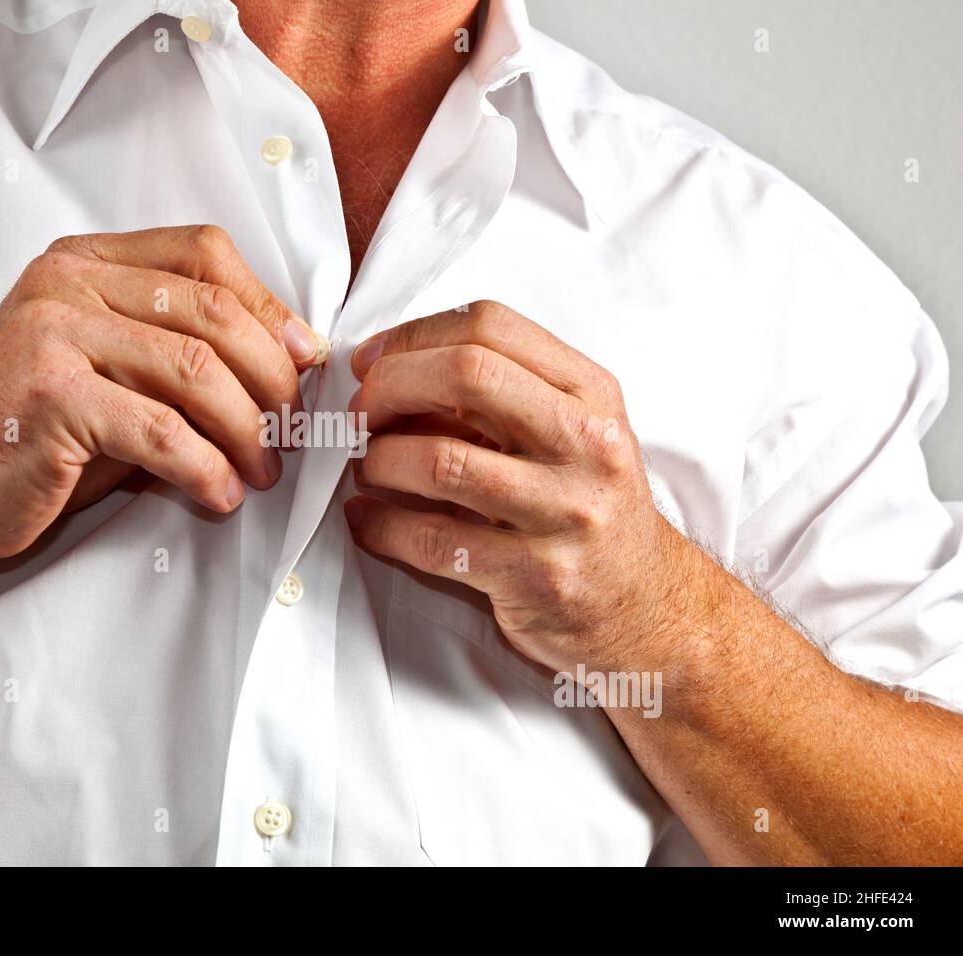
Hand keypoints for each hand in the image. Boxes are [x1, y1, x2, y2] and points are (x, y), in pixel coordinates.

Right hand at [0, 225, 323, 565]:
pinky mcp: (50, 394)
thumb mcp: (108, 376)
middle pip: (213, 311)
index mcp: (85, 262)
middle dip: (271, 377)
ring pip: (197, 371)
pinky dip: (206, 470)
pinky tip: (219, 495)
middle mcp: (67, 282)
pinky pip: (162, 432)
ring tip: (261, 469)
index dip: (269, 306)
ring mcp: (53, 332)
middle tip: (291, 428)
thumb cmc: (30, 438)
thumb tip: (285, 366)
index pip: (204, 253)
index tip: (304, 359)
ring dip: (247, 430)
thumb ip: (175, 355)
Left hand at [343, 301, 709, 674]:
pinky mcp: (534, 576)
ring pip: (440, 461)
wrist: (645, 608)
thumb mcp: (568, 433)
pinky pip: (430, 540)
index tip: (372, 360)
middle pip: (466, 374)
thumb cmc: (588, 508)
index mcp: (591, 394)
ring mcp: (564, 513)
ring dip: (378, 459)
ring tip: (366, 466)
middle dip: (389, 386)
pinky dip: (379, 525)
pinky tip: (366, 517)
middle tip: (359, 414)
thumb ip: (497, 395)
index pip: (490, 326)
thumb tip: (387, 370)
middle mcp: (586, 444)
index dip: (413, 335)